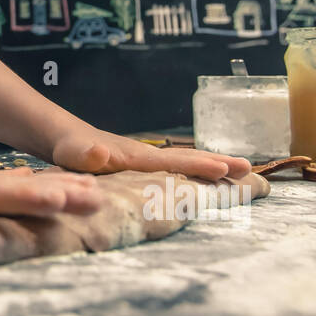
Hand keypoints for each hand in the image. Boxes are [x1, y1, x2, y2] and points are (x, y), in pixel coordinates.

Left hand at [47, 127, 251, 181]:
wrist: (64, 136)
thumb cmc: (68, 148)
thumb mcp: (72, 153)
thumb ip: (85, 154)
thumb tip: (100, 153)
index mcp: (134, 156)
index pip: (172, 162)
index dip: (198, 166)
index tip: (226, 170)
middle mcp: (147, 155)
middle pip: (188, 157)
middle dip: (219, 163)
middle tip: (250, 170)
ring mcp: (147, 158)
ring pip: (186, 161)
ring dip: (214, 166)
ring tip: (245, 172)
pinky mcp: (144, 164)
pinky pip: (177, 167)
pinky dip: (199, 170)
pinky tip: (212, 178)